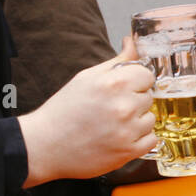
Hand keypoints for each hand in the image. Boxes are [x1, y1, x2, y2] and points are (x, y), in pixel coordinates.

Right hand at [19, 36, 155, 187]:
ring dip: (137, 121)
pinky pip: (151, 139)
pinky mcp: (128, 152)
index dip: (135, 81)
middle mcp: (123, 106)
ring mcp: (127, 131)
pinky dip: (139, 139)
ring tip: (112, 124)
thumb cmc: (64, 110)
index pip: (147, 75)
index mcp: (114, 83)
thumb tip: (131, 43)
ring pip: (150, 118)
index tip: (123, 89)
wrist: (45, 145)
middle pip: (149, 96)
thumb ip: (117, 61)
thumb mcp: (87, 77)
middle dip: (133, 100)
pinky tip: (119, 137)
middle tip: (110, 108)